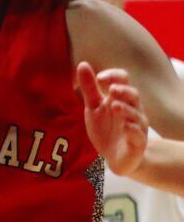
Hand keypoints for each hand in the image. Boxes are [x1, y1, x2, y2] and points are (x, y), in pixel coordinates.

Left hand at [78, 62, 149, 176]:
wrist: (114, 157)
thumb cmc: (106, 128)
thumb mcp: (94, 107)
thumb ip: (89, 88)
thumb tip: (82, 63)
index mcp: (121, 98)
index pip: (123, 81)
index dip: (114, 77)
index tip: (100, 78)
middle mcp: (132, 110)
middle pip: (134, 96)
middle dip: (124, 92)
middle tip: (112, 90)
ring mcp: (137, 127)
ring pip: (137, 115)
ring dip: (127, 110)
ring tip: (115, 106)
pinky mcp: (137, 143)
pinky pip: (139, 136)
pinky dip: (133, 130)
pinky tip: (126, 127)